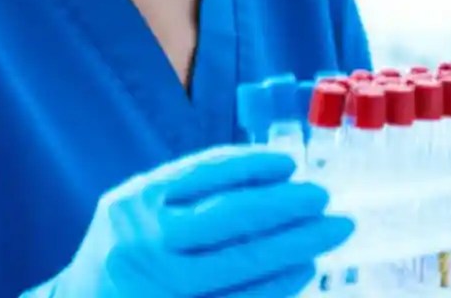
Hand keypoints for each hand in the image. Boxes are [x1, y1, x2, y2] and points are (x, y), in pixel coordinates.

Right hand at [26, 145, 353, 297]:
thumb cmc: (124, 254)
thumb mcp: (136, 210)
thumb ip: (187, 193)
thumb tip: (272, 177)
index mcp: (134, 202)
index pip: (204, 173)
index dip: (253, 166)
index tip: (290, 164)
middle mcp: (144, 242)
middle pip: (230, 218)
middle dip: (286, 205)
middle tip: (324, 197)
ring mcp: (161, 286)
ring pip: (241, 262)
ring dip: (293, 245)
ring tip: (327, 232)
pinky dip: (276, 286)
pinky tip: (301, 269)